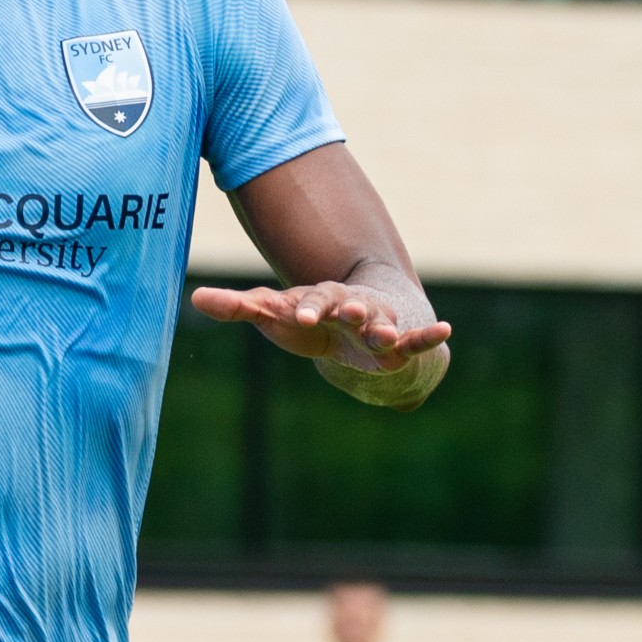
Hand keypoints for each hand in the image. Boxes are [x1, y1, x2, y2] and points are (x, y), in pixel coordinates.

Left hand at [190, 279, 453, 409]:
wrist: (358, 319)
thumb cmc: (310, 317)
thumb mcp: (275, 316)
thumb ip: (240, 308)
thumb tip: (196, 298)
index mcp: (319, 299)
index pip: (309, 301)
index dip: (303, 307)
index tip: (295, 314)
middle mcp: (350, 306)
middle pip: (348, 305)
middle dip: (346, 309)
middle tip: (347, 313)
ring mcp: (377, 323)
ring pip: (381, 322)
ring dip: (383, 326)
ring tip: (385, 334)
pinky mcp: (401, 343)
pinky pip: (418, 338)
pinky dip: (430, 334)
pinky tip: (445, 330)